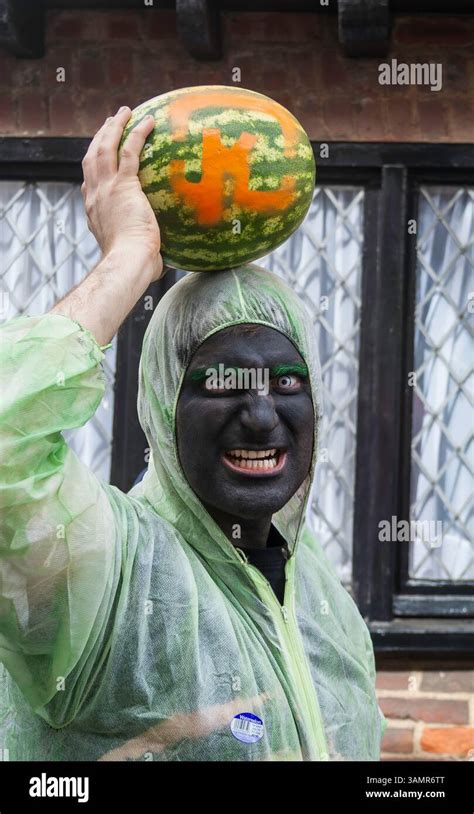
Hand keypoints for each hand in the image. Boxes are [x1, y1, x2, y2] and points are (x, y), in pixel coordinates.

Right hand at [81, 106, 163, 279]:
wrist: (128, 262)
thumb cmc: (135, 266)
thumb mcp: (136, 256)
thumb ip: (147, 254)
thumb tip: (163, 263)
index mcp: (94, 213)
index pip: (89, 184)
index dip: (93, 168)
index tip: (99, 159)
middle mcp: (95, 197)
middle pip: (92, 158)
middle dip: (100, 138)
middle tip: (110, 124)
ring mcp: (106, 189)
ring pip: (105, 148)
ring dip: (114, 127)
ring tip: (125, 112)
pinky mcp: (123, 185)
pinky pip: (129, 151)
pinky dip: (137, 133)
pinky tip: (148, 121)